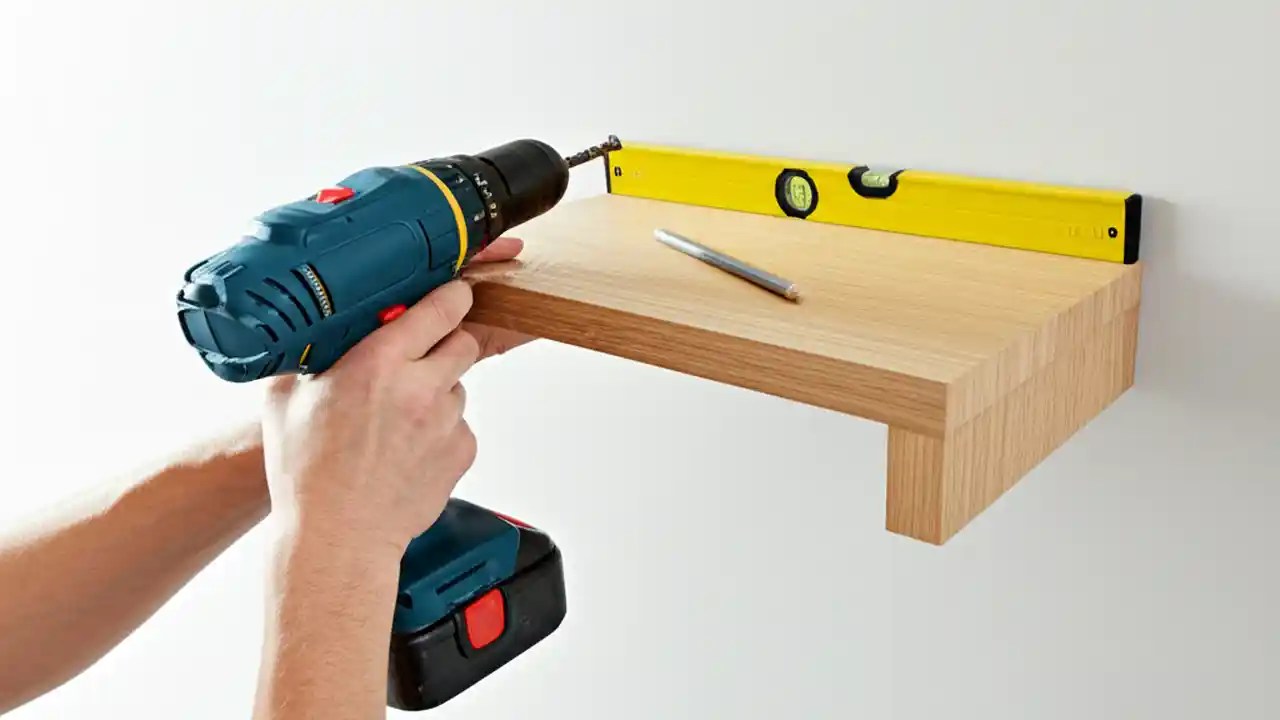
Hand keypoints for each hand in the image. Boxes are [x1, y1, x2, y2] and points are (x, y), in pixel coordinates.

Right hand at [259, 236, 529, 559]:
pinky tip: (407, 451)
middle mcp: (420, 387)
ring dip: (438, 392)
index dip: (451, 296)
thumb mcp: (285, 400)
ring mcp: (446, 421)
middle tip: (418, 361)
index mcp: (378, 363)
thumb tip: (314, 334)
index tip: (453, 293)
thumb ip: (308, 357)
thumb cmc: (308, 476)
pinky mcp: (462, 451)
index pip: (440, 307)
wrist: (337, 538)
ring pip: (459, 387)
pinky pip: (460, 426)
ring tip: (398, 421)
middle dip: (445, 344)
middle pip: (462, 341)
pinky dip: (441, 432)